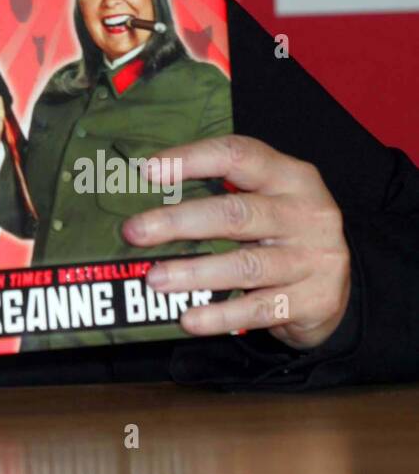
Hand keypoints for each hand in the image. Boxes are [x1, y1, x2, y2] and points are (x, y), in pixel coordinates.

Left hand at [121, 135, 351, 350]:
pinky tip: (189, 318)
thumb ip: (222, 189)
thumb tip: (147, 190)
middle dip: (179, 222)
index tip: (146, 171)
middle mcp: (307, 213)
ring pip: (246, 265)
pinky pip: (258, 309)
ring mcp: (314, 259)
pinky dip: (220, 315)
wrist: (339, 286)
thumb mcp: (267, 198)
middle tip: (135, 232)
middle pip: (236, 214)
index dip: (190, 159)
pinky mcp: (314, 301)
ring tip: (154, 279)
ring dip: (194, 272)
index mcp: (291, 176)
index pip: (238, 155)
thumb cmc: (284, 231)